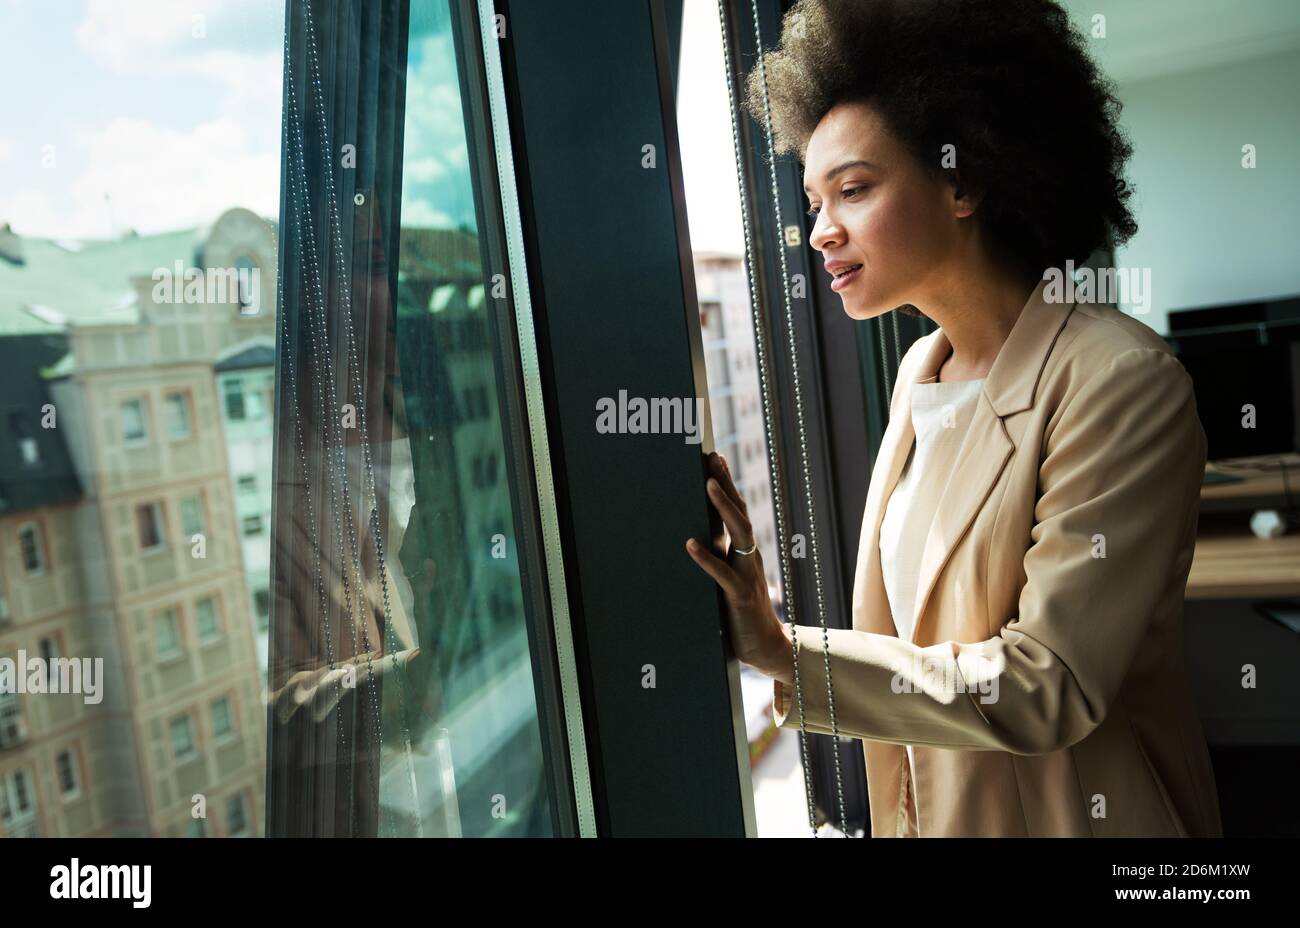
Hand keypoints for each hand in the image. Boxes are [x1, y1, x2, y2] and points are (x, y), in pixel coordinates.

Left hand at [685, 452, 788, 678]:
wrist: (767, 647)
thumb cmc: (742, 614)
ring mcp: (746, 575)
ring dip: (723, 509)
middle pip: (739, 513)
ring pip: (738, 534)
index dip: (727, 485)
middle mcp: (748, 558)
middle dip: (726, 484)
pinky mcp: (739, 596)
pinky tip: (691, 544)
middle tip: (713, 459)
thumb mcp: (728, 581)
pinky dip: (706, 558)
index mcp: (744, 553)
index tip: (716, 458)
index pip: (736, 511)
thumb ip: (718, 560)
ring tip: (708, 486)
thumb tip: (696, 537)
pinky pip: (722, 574)